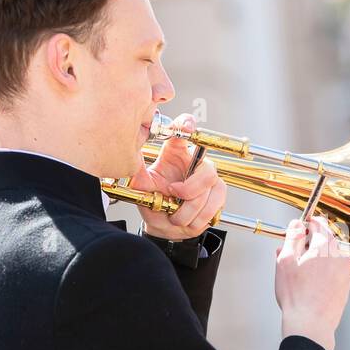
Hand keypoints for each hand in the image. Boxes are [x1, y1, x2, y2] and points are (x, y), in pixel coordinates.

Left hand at [132, 115, 226, 239]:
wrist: (165, 225)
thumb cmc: (156, 202)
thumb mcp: (142, 189)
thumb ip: (138, 177)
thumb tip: (132, 168)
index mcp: (175, 152)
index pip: (184, 129)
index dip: (187, 125)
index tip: (186, 128)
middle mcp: (195, 161)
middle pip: (206, 169)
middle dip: (189, 188)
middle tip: (172, 194)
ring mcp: (209, 178)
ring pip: (209, 191)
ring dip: (188, 210)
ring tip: (174, 216)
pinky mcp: (218, 194)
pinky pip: (214, 205)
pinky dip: (198, 218)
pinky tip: (187, 220)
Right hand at [274, 215, 349, 349]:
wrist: (311, 324)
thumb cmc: (297, 297)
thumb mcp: (285, 261)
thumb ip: (292, 238)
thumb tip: (296, 225)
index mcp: (326, 247)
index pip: (320, 224)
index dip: (308, 223)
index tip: (302, 227)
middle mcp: (341, 256)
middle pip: (327, 240)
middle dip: (311, 243)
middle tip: (295, 254)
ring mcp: (346, 271)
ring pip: (331, 256)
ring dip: (318, 258)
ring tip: (301, 273)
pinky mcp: (347, 285)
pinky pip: (335, 271)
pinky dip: (325, 272)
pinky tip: (311, 283)